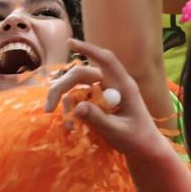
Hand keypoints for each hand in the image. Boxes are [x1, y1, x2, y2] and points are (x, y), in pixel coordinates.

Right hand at [45, 38, 171, 160]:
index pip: (106, 60)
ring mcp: (103, 92)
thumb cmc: (136, 139)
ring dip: (66, 105)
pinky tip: (72, 128)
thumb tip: (76, 107)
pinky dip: (71, 112)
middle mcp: (112, 84)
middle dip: (61, 88)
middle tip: (48, 109)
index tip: (69, 43)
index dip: (89, 49)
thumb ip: (98, 119)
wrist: (143, 149)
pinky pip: (78, 100)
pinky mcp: (97, 101)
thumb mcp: (117, 131)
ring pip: (76, 88)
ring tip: (68, 128)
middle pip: (81, 75)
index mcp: (123, 85)